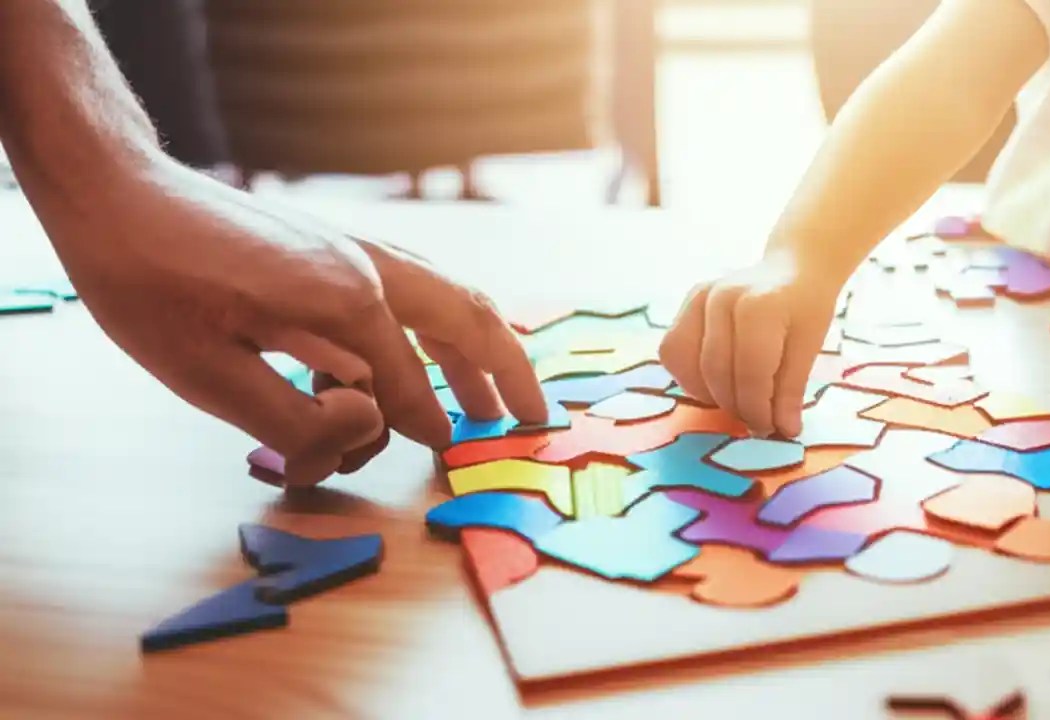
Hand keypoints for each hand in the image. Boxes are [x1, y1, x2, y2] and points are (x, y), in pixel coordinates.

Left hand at [37, 159, 545, 485]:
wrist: (115, 193)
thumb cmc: (151, 287)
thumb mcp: (209, 375)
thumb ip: (302, 420)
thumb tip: (372, 430)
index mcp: (346, 298)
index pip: (409, 383)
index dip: (426, 428)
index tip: (449, 459)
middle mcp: (367, 266)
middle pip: (466, 317)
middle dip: (505, 370)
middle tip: (531, 418)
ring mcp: (354, 248)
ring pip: (446, 296)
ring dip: (476, 347)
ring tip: (488, 397)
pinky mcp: (333, 247)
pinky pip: (412, 289)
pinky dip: (436, 328)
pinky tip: (418, 358)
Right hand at [659, 249, 842, 437]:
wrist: (793, 268)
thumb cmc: (806, 308)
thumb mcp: (810, 347)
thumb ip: (790, 389)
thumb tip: (783, 431)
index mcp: (759, 305)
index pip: (750, 372)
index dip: (758, 409)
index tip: (770, 429)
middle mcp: (721, 296)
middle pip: (715, 370)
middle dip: (735, 406)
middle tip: (754, 422)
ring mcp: (698, 297)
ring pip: (684, 362)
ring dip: (707, 393)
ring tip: (735, 400)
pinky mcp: (686, 302)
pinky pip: (672, 350)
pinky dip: (689, 375)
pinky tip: (714, 382)